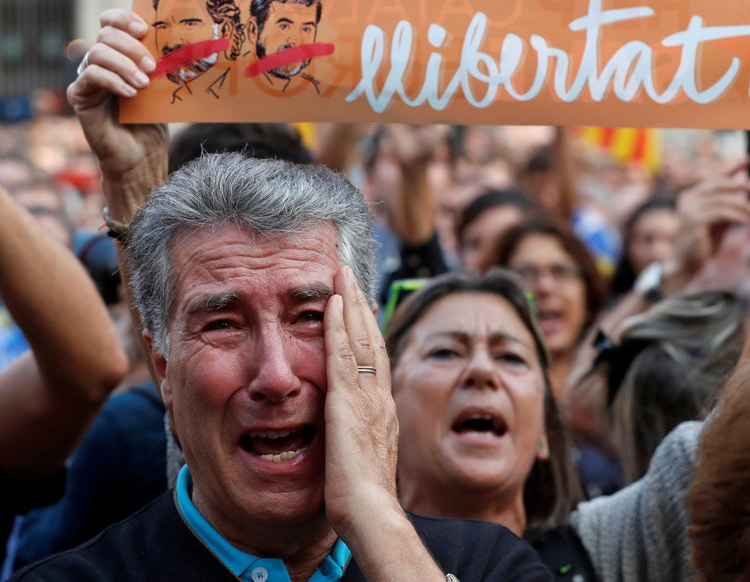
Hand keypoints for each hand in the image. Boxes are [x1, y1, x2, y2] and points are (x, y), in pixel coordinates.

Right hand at [67, 9, 166, 199]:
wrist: (142, 153)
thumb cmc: (153, 118)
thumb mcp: (161, 84)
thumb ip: (160, 62)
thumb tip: (178, 40)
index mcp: (118, 53)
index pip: (110, 21)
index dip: (123, 18)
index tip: (144, 28)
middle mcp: (99, 62)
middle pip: (105, 34)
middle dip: (131, 46)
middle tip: (152, 66)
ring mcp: (87, 78)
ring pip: (97, 53)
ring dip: (124, 65)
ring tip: (145, 84)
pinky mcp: (79, 95)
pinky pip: (90, 76)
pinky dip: (113, 81)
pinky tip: (131, 93)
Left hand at [322, 265, 399, 542]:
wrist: (369, 510)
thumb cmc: (362, 496)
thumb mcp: (363, 457)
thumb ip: (359, 435)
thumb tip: (352, 429)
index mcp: (383, 409)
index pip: (377, 359)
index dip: (369, 329)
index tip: (361, 305)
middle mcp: (379, 396)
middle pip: (373, 339)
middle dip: (361, 305)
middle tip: (351, 276)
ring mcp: (366, 396)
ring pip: (361, 339)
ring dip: (350, 304)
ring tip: (343, 276)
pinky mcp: (347, 402)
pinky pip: (343, 354)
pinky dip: (338, 326)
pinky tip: (331, 304)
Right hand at [668, 157, 749, 283]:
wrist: (685, 264)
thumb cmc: (703, 242)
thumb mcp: (719, 219)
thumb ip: (729, 202)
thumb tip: (745, 185)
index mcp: (692, 195)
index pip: (714, 177)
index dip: (729, 166)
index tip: (746, 158)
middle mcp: (688, 198)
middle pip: (720, 185)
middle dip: (743, 184)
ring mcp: (690, 209)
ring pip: (724, 200)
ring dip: (747, 207)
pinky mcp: (695, 222)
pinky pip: (722, 213)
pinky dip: (741, 216)